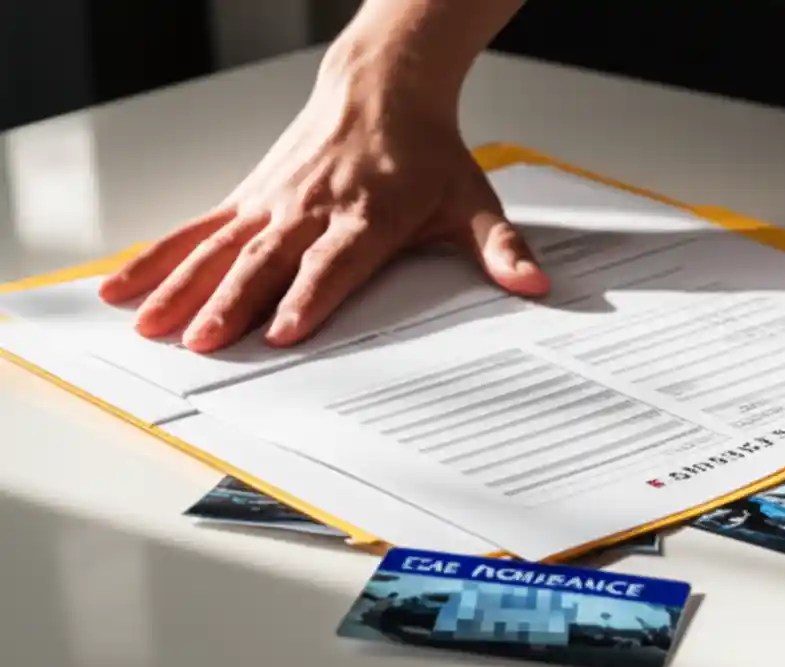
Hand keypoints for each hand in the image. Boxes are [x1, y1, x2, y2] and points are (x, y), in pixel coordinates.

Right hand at [99, 46, 548, 352]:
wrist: (384, 84)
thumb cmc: (427, 150)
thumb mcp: (472, 198)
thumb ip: (500, 248)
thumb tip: (536, 284)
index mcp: (370, 213)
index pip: (335, 262)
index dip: (308, 295)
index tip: (282, 331)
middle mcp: (315, 206)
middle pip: (268, 259)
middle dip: (232, 302)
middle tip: (202, 342)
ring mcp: (274, 200)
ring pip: (220, 246)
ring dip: (182, 286)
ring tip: (148, 325)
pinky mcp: (249, 195)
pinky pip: (197, 229)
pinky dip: (160, 257)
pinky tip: (125, 286)